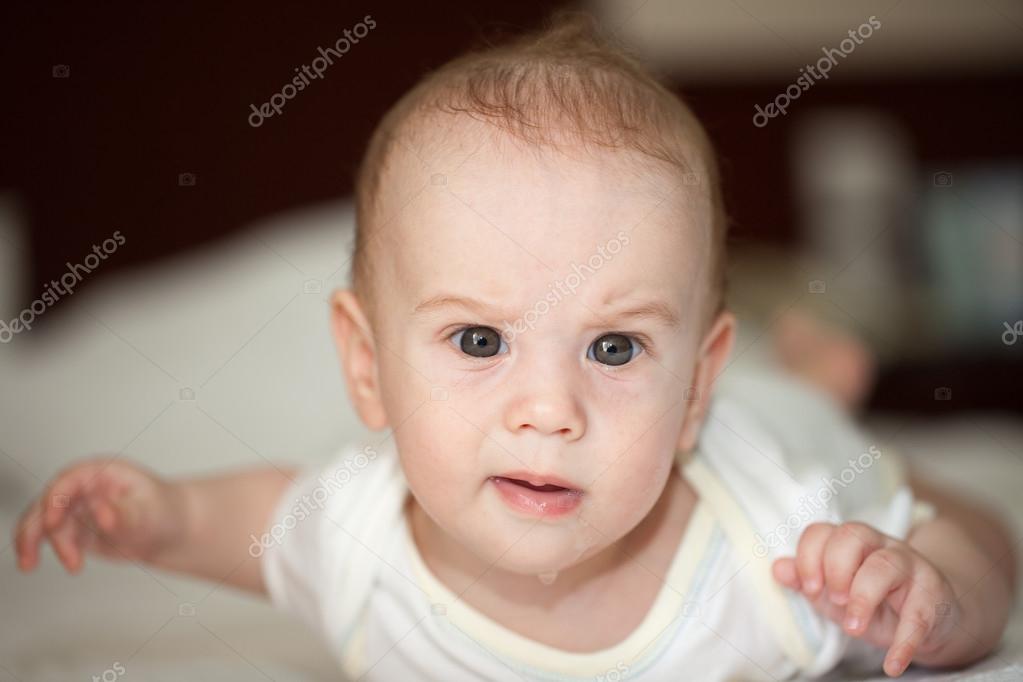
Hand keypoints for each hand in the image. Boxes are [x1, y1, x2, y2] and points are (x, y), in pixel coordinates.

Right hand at [13, 457, 186, 572]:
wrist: (172, 531)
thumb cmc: (165, 512)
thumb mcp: (149, 513)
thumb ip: (123, 513)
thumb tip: (101, 511)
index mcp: (102, 472)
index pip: (68, 481)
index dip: (55, 500)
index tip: (53, 523)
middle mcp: (84, 488)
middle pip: (47, 503)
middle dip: (35, 529)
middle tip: (33, 555)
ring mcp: (77, 508)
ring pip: (42, 522)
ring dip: (34, 544)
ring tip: (38, 566)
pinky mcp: (76, 529)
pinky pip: (50, 538)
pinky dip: (42, 551)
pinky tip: (47, 564)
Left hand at [772, 521, 958, 676]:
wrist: (931, 613)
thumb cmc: (873, 599)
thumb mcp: (834, 592)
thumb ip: (806, 580)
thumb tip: (777, 568)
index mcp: (849, 542)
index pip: (822, 531)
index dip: (809, 557)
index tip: (809, 588)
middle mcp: (879, 545)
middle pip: (853, 535)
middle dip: (836, 568)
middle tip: (834, 601)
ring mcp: (909, 565)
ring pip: (886, 565)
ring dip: (863, 598)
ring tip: (853, 627)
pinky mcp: (933, 593)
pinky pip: (920, 614)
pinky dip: (904, 642)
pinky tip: (892, 664)